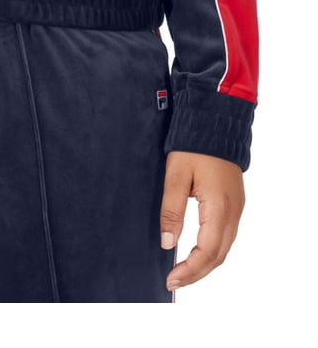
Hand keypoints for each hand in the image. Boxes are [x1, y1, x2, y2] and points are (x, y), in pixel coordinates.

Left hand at [160, 150, 244, 290]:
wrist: (215, 121)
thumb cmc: (193, 144)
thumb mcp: (175, 175)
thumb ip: (171, 210)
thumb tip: (167, 243)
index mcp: (219, 207)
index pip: (207, 252)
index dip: (189, 270)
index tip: (170, 280)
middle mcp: (233, 212)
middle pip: (218, 256)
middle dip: (196, 273)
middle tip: (174, 282)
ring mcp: (236, 207)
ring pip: (223, 247)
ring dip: (204, 264)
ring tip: (182, 272)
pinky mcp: (234, 202)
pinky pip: (225, 235)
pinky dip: (211, 250)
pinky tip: (196, 252)